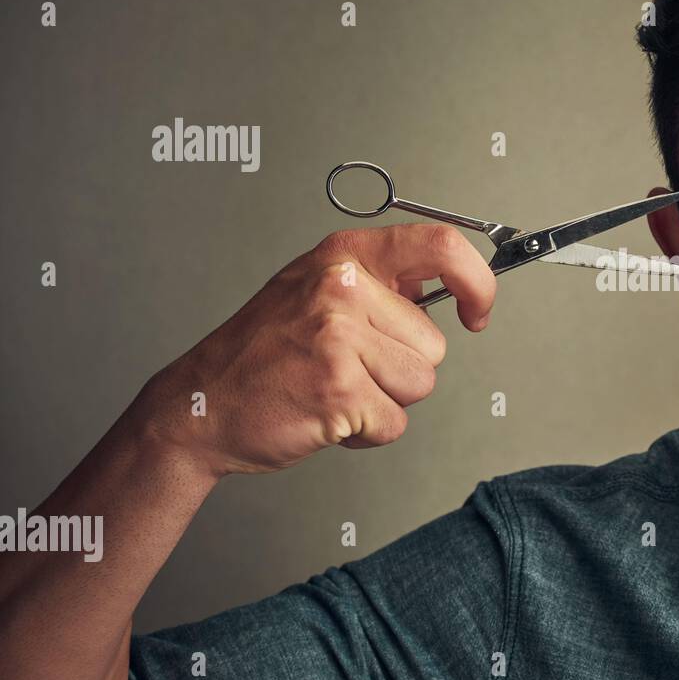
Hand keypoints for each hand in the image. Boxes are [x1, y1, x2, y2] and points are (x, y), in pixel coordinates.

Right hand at [133, 223, 496, 476]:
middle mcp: (344, 289)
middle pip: (434, 344)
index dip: (477, 283)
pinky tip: (326, 414)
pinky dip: (366, 432)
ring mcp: (340, 338)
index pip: (442, 246)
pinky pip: (395, 423)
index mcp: (346, 257)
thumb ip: (380, 284)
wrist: (200, 405)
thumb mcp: (316, 289)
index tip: (476, 312)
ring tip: (334, 388)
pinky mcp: (340, 390)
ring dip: (385, 400)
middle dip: (401, 368)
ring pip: (420, 384)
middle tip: (346, 368)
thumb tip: (449, 286)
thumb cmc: (262, 353)